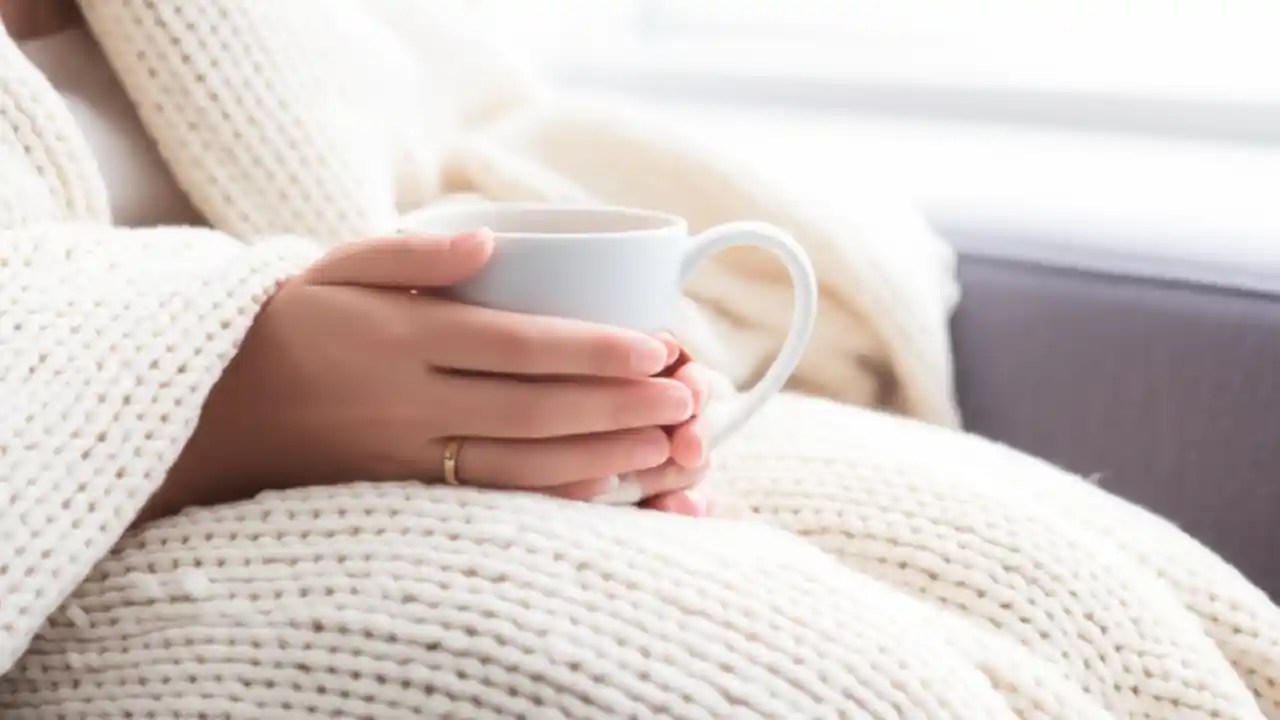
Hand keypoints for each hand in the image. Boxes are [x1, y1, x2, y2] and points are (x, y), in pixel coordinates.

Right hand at [139, 231, 695, 523]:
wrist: (206, 415)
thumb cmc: (285, 327)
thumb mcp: (332, 268)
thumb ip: (412, 257)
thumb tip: (492, 244)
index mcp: (399, 339)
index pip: (518, 345)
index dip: (595, 350)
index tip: (657, 349)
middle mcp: (407, 402)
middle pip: (535, 409)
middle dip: (621, 406)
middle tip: (688, 400)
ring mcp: (404, 457)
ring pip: (521, 462)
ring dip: (604, 454)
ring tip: (670, 445)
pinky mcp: (400, 493)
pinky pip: (486, 498)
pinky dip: (550, 494)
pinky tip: (604, 484)